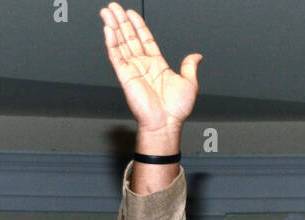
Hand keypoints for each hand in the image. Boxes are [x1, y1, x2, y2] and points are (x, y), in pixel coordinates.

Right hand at [101, 3, 200, 136]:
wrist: (166, 123)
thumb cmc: (176, 109)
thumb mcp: (189, 83)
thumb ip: (189, 66)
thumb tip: (197, 56)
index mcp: (156, 65)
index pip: (145, 39)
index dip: (138, 25)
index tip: (131, 14)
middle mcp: (143, 65)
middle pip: (129, 37)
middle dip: (121, 21)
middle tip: (113, 7)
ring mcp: (133, 69)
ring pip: (120, 43)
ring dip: (113, 26)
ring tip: (107, 12)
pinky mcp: (125, 75)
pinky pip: (116, 55)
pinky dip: (111, 42)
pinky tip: (108, 29)